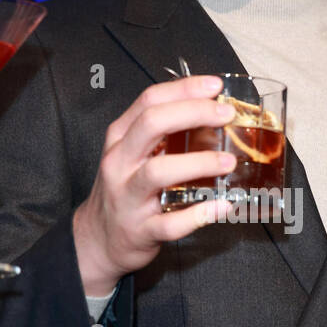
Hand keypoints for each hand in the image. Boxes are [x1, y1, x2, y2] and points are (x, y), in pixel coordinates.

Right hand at [73, 75, 237, 295]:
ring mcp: (128, 198)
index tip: (216, 86)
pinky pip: (170, 223)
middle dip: (193, 113)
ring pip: (158, 172)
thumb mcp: (131, 154)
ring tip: (228, 161)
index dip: (184, 89)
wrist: (98, 240)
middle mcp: (120, 163)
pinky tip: (222, 206)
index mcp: (120, 139)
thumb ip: (161, 133)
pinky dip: (198, 215)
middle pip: (152, 125)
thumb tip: (209, 111)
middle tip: (226, 114)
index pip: (150, 101)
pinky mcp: (141, 230)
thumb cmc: (124, 191)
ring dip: (198, 163)